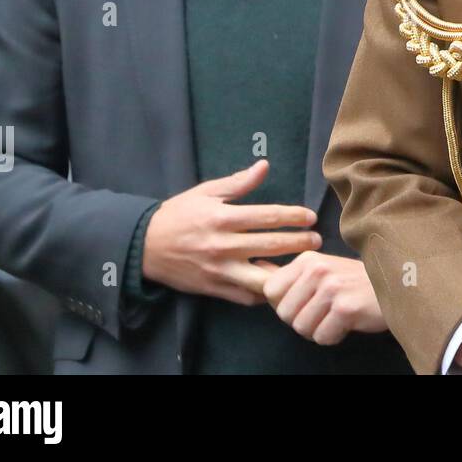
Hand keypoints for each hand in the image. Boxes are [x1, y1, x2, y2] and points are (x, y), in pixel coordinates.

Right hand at [142, 160, 320, 304]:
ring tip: (304, 267)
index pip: (268, 217)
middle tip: (318, 241)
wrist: (143, 246)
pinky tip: (279, 284)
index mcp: (223, 218)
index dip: (293, 217)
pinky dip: (264, 293)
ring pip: (260, 276)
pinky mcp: (213, 288)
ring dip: (286, 272)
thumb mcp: (205, 192)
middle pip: (270, 245)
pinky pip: (245, 296)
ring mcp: (218, 269)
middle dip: (299, 243)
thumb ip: (238, 182)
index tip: (311, 217)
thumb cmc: (178, 214)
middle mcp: (222, 245)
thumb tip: (264, 165)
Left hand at [254, 251, 385, 342]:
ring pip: (301, 328)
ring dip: (318, 330)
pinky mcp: (345, 307)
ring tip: (336, 315)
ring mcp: (332, 287)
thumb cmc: (354, 283)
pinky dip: (333, 336)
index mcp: (308, 258)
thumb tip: (255, 268)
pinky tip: (347, 322)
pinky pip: (322, 337)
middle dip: (302, 320)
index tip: (306, 301)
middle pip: (284, 313)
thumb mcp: (321, 269)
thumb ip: (288, 273)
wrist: (396, 288)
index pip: (269, 290)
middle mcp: (318, 269)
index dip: (284, 303)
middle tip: (326, 310)